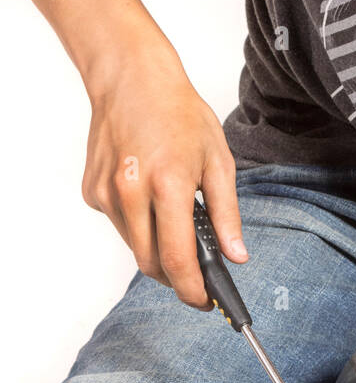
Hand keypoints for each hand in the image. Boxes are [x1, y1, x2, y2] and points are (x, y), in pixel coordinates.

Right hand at [81, 49, 245, 307]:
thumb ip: (227, 214)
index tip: (206, 302)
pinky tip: (149, 196)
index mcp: (168, 184)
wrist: (131, 80)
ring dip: (156, 248)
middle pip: (151, 264)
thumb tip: (236, 256)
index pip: (179, 259)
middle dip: (176, 278)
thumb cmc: (179, 114)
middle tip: (198, 276)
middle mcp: (131, 192)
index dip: (194, 290)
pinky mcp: (92, 192)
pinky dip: (138, 224)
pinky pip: (120, 225)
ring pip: (134, 247)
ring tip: (175, 219)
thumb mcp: (218, 161)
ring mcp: (107, 193)